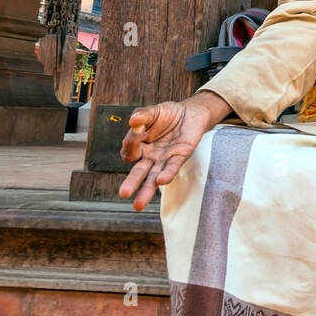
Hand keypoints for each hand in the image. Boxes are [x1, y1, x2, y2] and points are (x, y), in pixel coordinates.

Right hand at [119, 92, 227, 210]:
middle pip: (138, 172)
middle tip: (124, 193)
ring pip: (153, 177)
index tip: (136, 129)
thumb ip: (143, 115)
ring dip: (147, 190)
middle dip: (131, 183)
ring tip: (138, 204)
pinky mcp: (180, 156)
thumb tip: (133, 121)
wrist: (191, 112)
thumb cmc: (168, 114)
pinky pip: (172, 167)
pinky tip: (162, 180)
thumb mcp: (153, 111)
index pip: (128, 152)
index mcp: (140, 146)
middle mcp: (150, 156)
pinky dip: (167, 173)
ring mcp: (164, 159)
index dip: (130, 143)